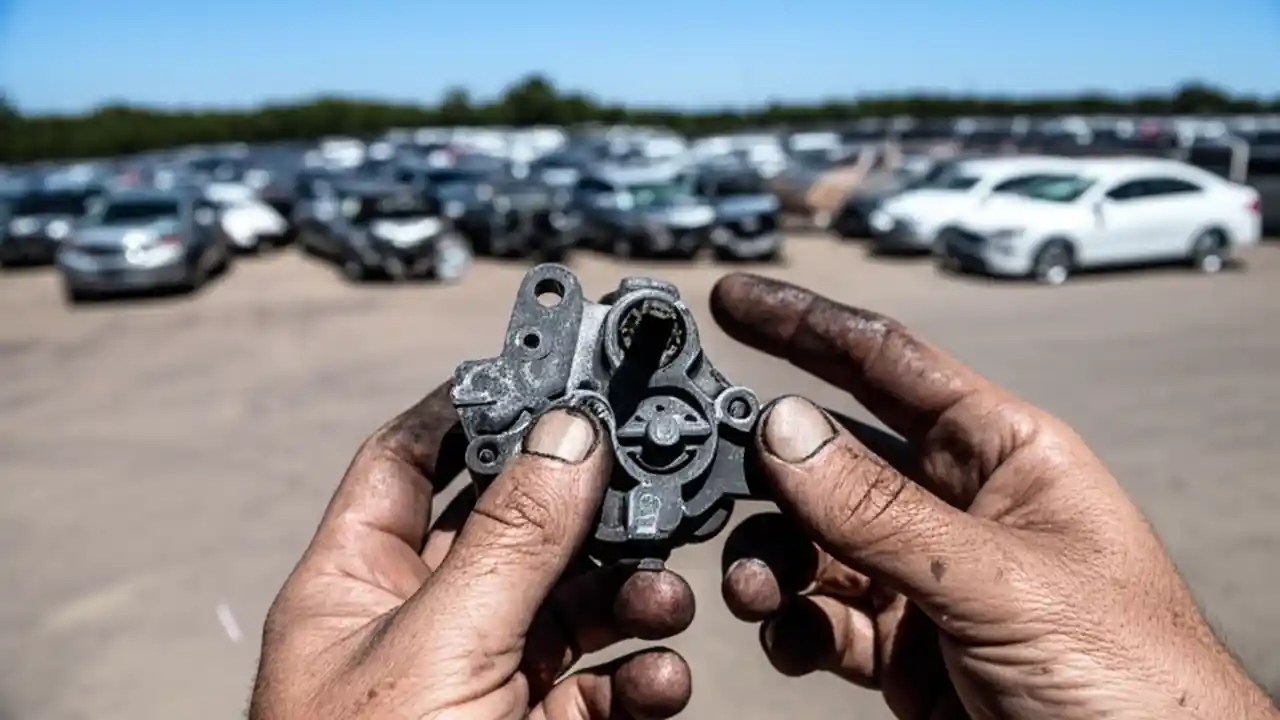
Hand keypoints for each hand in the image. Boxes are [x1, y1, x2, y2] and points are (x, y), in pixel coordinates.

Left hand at [250, 384, 694, 718]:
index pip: (412, 459)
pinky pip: (602, 688)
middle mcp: (421, 625)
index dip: (476, 404)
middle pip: (516, 526)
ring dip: (630, 596)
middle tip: (651, 479)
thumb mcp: (441, 647)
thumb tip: (569, 431)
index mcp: (358, 585)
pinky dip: (641, 680)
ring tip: (661, 605)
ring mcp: (483, 684)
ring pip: (574, 607)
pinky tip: (657, 685)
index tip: (551, 368)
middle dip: (588, 508)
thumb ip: (513, 537)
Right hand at [711, 274, 1275, 718]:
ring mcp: (929, 580)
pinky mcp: (907, 650)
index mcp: (1004, 455)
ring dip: (770, 558)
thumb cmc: (1131, 679)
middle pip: (835, 456)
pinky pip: (823, 619)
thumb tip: (782, 431)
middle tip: (702, 469)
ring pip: (815, 543)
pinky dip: (791, 625)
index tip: (733, 300)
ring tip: (753, 585)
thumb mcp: (1000, 583)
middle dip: (767, 466)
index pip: (889, 365)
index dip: (806, 325)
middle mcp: (959, 507)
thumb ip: (882, 512)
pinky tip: (789, 637)